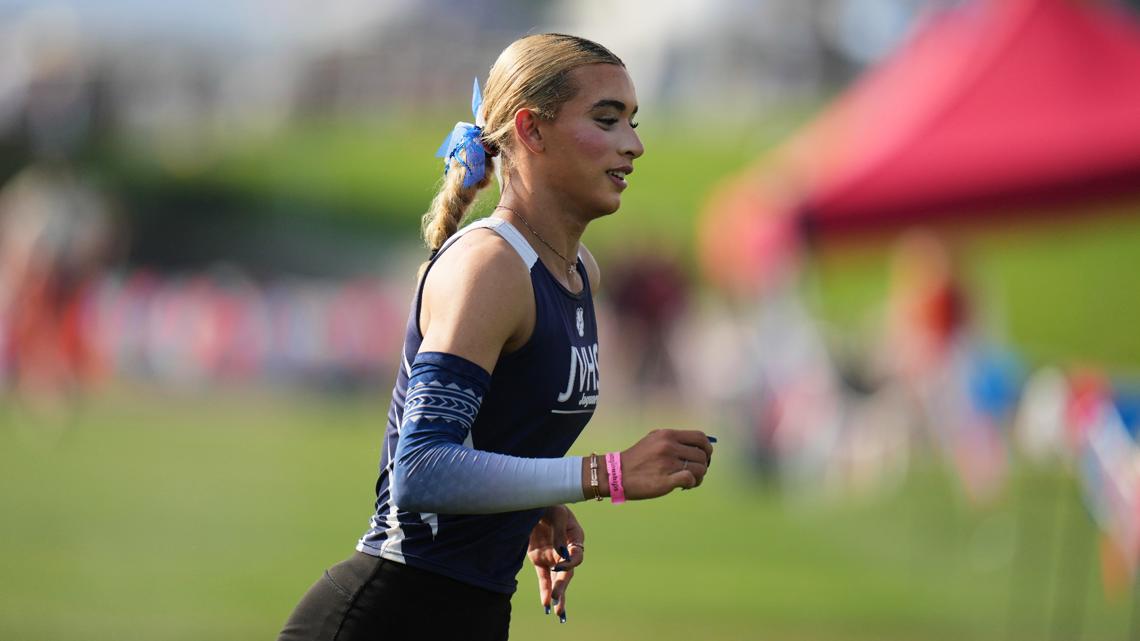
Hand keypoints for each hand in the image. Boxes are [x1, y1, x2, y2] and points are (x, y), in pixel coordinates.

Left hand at [527, 505, 583, 622]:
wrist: (532, 501)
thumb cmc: (549, 503)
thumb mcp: (556, 513)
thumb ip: (560, 533)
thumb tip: (562, 553)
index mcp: (576, 539)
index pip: (577, 557)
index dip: (569, 563)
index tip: (558, 566)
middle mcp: (566, 551)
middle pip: (567, 572)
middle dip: (562, 586)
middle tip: (557, 599)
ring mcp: (553, 557)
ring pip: (556, 580)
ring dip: (557, 595)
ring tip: (558, 612)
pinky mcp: (540, 560)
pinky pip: (543, 578)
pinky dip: (544, 591)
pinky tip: (546, 605)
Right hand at [620, 429, 713, 498]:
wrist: (616, 474)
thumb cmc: (637, 458)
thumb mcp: (654, 439)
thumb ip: (673, 439)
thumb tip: (697, 444)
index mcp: (668, 435)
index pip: (700, 437)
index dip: (707, 448)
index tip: (705, 456)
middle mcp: (669, 446)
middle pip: (702, 455)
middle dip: (704, 465)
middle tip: (696, 472)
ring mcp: (668, 464)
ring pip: (699, 469)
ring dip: (699, 477)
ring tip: (690, 481)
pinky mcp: (665, 480)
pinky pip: (690, 479)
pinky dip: (691, 483)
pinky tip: (684, 486)